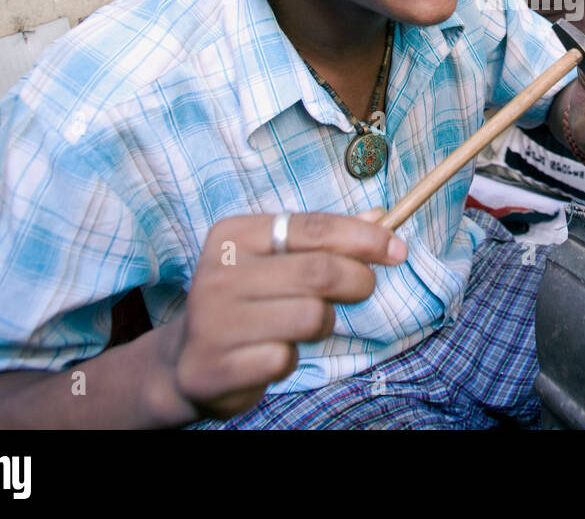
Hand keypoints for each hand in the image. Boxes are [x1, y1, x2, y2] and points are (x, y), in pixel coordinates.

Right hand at [167, 211, 405, 421]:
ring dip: (322, 324)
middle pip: (320, 272)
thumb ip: (326, 238)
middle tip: (361, 288)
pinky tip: (269, 354)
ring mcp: (213, 321)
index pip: (315, 228)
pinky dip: (290, 359)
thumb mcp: (278, 259)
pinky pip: (285, 359)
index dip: (365, 238)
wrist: (187, 360)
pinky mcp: (216, 367)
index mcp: (234, 235)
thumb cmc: (248, 300)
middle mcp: (219, 272)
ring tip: (300, 325)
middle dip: (357, 281)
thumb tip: (381, 216)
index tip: (397, 249)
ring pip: (312, 317)